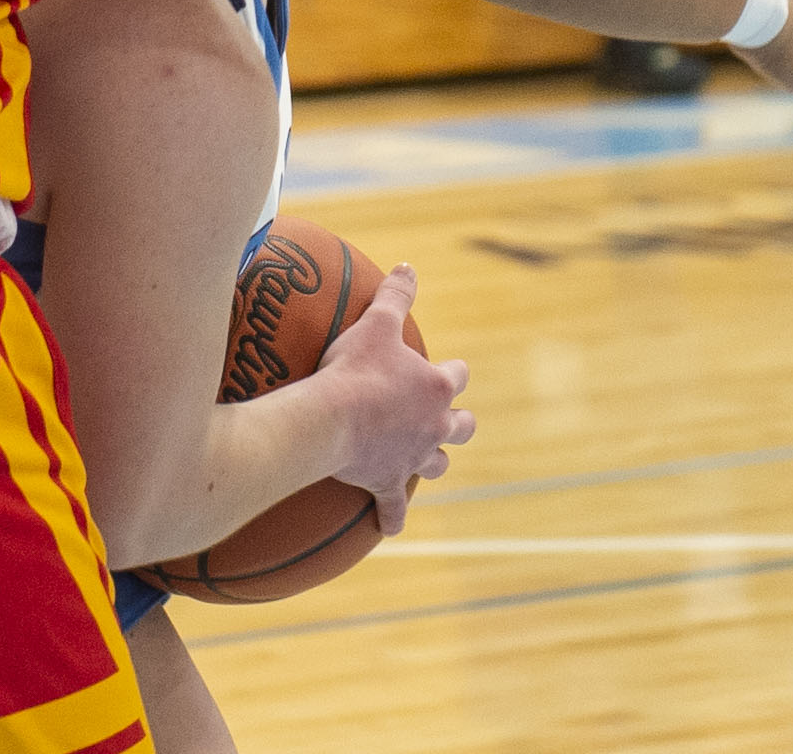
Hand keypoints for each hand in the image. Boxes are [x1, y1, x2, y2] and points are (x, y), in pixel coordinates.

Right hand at [314, 265, 474, 535]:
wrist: (331, 418)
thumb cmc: (355, 368)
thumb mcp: (377, 323)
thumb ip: (396, 295)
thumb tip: (410, 266)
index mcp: (435, 387)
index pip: (457, 376)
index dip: (453, 372)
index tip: (447, 371)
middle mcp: (434, 425)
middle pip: (461, 426)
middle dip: (459, 423)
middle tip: (449, 420)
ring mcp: (414, 458)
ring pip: (437, 465)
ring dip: (433, 462)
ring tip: (423, 462)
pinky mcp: (389, 483)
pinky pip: (395, 507)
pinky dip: (394, 515)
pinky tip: (390, 526)